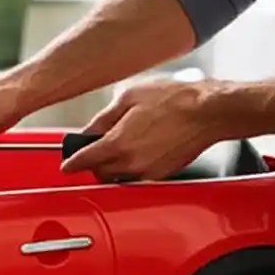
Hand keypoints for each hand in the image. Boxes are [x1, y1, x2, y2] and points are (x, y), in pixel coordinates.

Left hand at [61, 78, 235, 180]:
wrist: (208, 112)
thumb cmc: (176, 100)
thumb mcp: (130, 97)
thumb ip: (104, 117)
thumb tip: (90, 130)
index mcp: (118, 143)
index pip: (84, 160)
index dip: (71, 163)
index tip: (66, 165)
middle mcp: (131, 163)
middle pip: (99, 173)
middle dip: (93, 164)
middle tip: (96, 149)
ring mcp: (147, 172)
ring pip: (117, 178)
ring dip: (112, 167)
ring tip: (121, 146)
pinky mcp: (161, 175)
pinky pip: (136, 177)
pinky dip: (131, 168)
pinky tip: (140, 149)